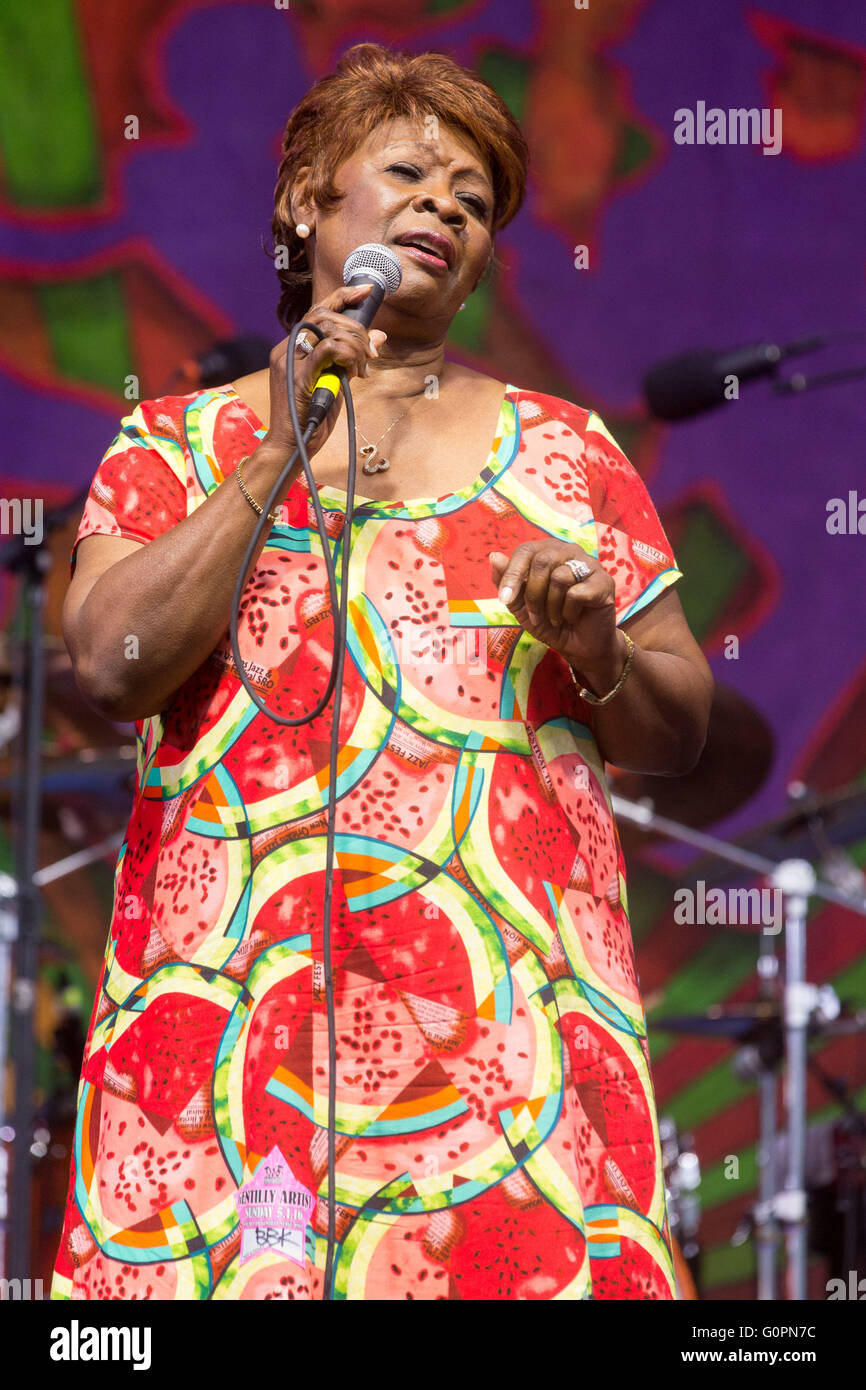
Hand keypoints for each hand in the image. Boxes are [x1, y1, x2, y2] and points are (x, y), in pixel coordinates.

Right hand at [261, 283, 386, 460]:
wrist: (292, 447)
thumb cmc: (313, 418)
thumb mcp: (338, 383)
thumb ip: (353, 358)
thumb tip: (379, 336)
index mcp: (293, 348)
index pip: (317, 309)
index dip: (343, 295)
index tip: (367, 291)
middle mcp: (287, 348)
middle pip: (324, 314)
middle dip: (356, 327)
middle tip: (371, 352)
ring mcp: (289, 360)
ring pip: (327, 327)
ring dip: (355, 343)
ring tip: (363, 367)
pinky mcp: (298, 375)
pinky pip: (328, 348)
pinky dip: (348, 354)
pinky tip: (355, 371)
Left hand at [489, 541, 625, 690]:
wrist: (579, 647)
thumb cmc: (550, 622)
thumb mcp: (521, 606)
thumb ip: (507, 583)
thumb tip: (493, 556)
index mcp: (548, 552)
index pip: (525, 550)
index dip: (512, 574)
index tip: (504, 598)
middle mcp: (570, 552)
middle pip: (542, 561)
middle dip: (533, 595)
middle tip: (536, 617)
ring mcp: (590, 565)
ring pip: (559, 577)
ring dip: (552, 607)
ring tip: (557, 618)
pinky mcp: (604, 582)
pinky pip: (577, 593)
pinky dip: (569, 612)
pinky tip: (574, 617)